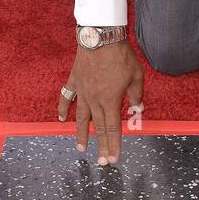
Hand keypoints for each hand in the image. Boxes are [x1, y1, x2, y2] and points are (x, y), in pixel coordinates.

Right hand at [57, 41, 143, 165]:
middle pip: (98, 128)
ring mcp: (83, 91)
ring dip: (81, 134)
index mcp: (111, 100)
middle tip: (101, 162)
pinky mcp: (74, 81)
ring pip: (82, 117)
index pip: (113, 128)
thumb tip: (138, 109)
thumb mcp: (136, 76)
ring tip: (81, 149)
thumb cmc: (121, 56)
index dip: (114, 145)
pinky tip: (61, 119)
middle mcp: (95, 100)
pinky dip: (62, 108)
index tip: (114, 158)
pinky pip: (66, 97)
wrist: (101, 37)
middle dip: (101, 146)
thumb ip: (136, 95)